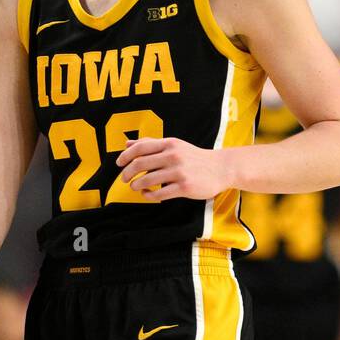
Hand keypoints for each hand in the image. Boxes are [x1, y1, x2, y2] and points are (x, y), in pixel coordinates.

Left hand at [115, 136, 232, 200]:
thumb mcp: (174, 145)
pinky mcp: (184, 187)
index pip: (140, 147)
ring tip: (135, 187)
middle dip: (127, 173)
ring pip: (147, 180)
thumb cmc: (194, 157)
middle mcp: (173, 156)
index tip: (119, 164)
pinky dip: (149, 195)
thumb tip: (127, 143)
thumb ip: (151, 144)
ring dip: (136, 185)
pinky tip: (147, 194)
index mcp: (169, 144)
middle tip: (124, 179)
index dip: (125, 156)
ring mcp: (179, 172)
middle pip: (139, 164)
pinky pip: (159, 194)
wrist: (221, 168)